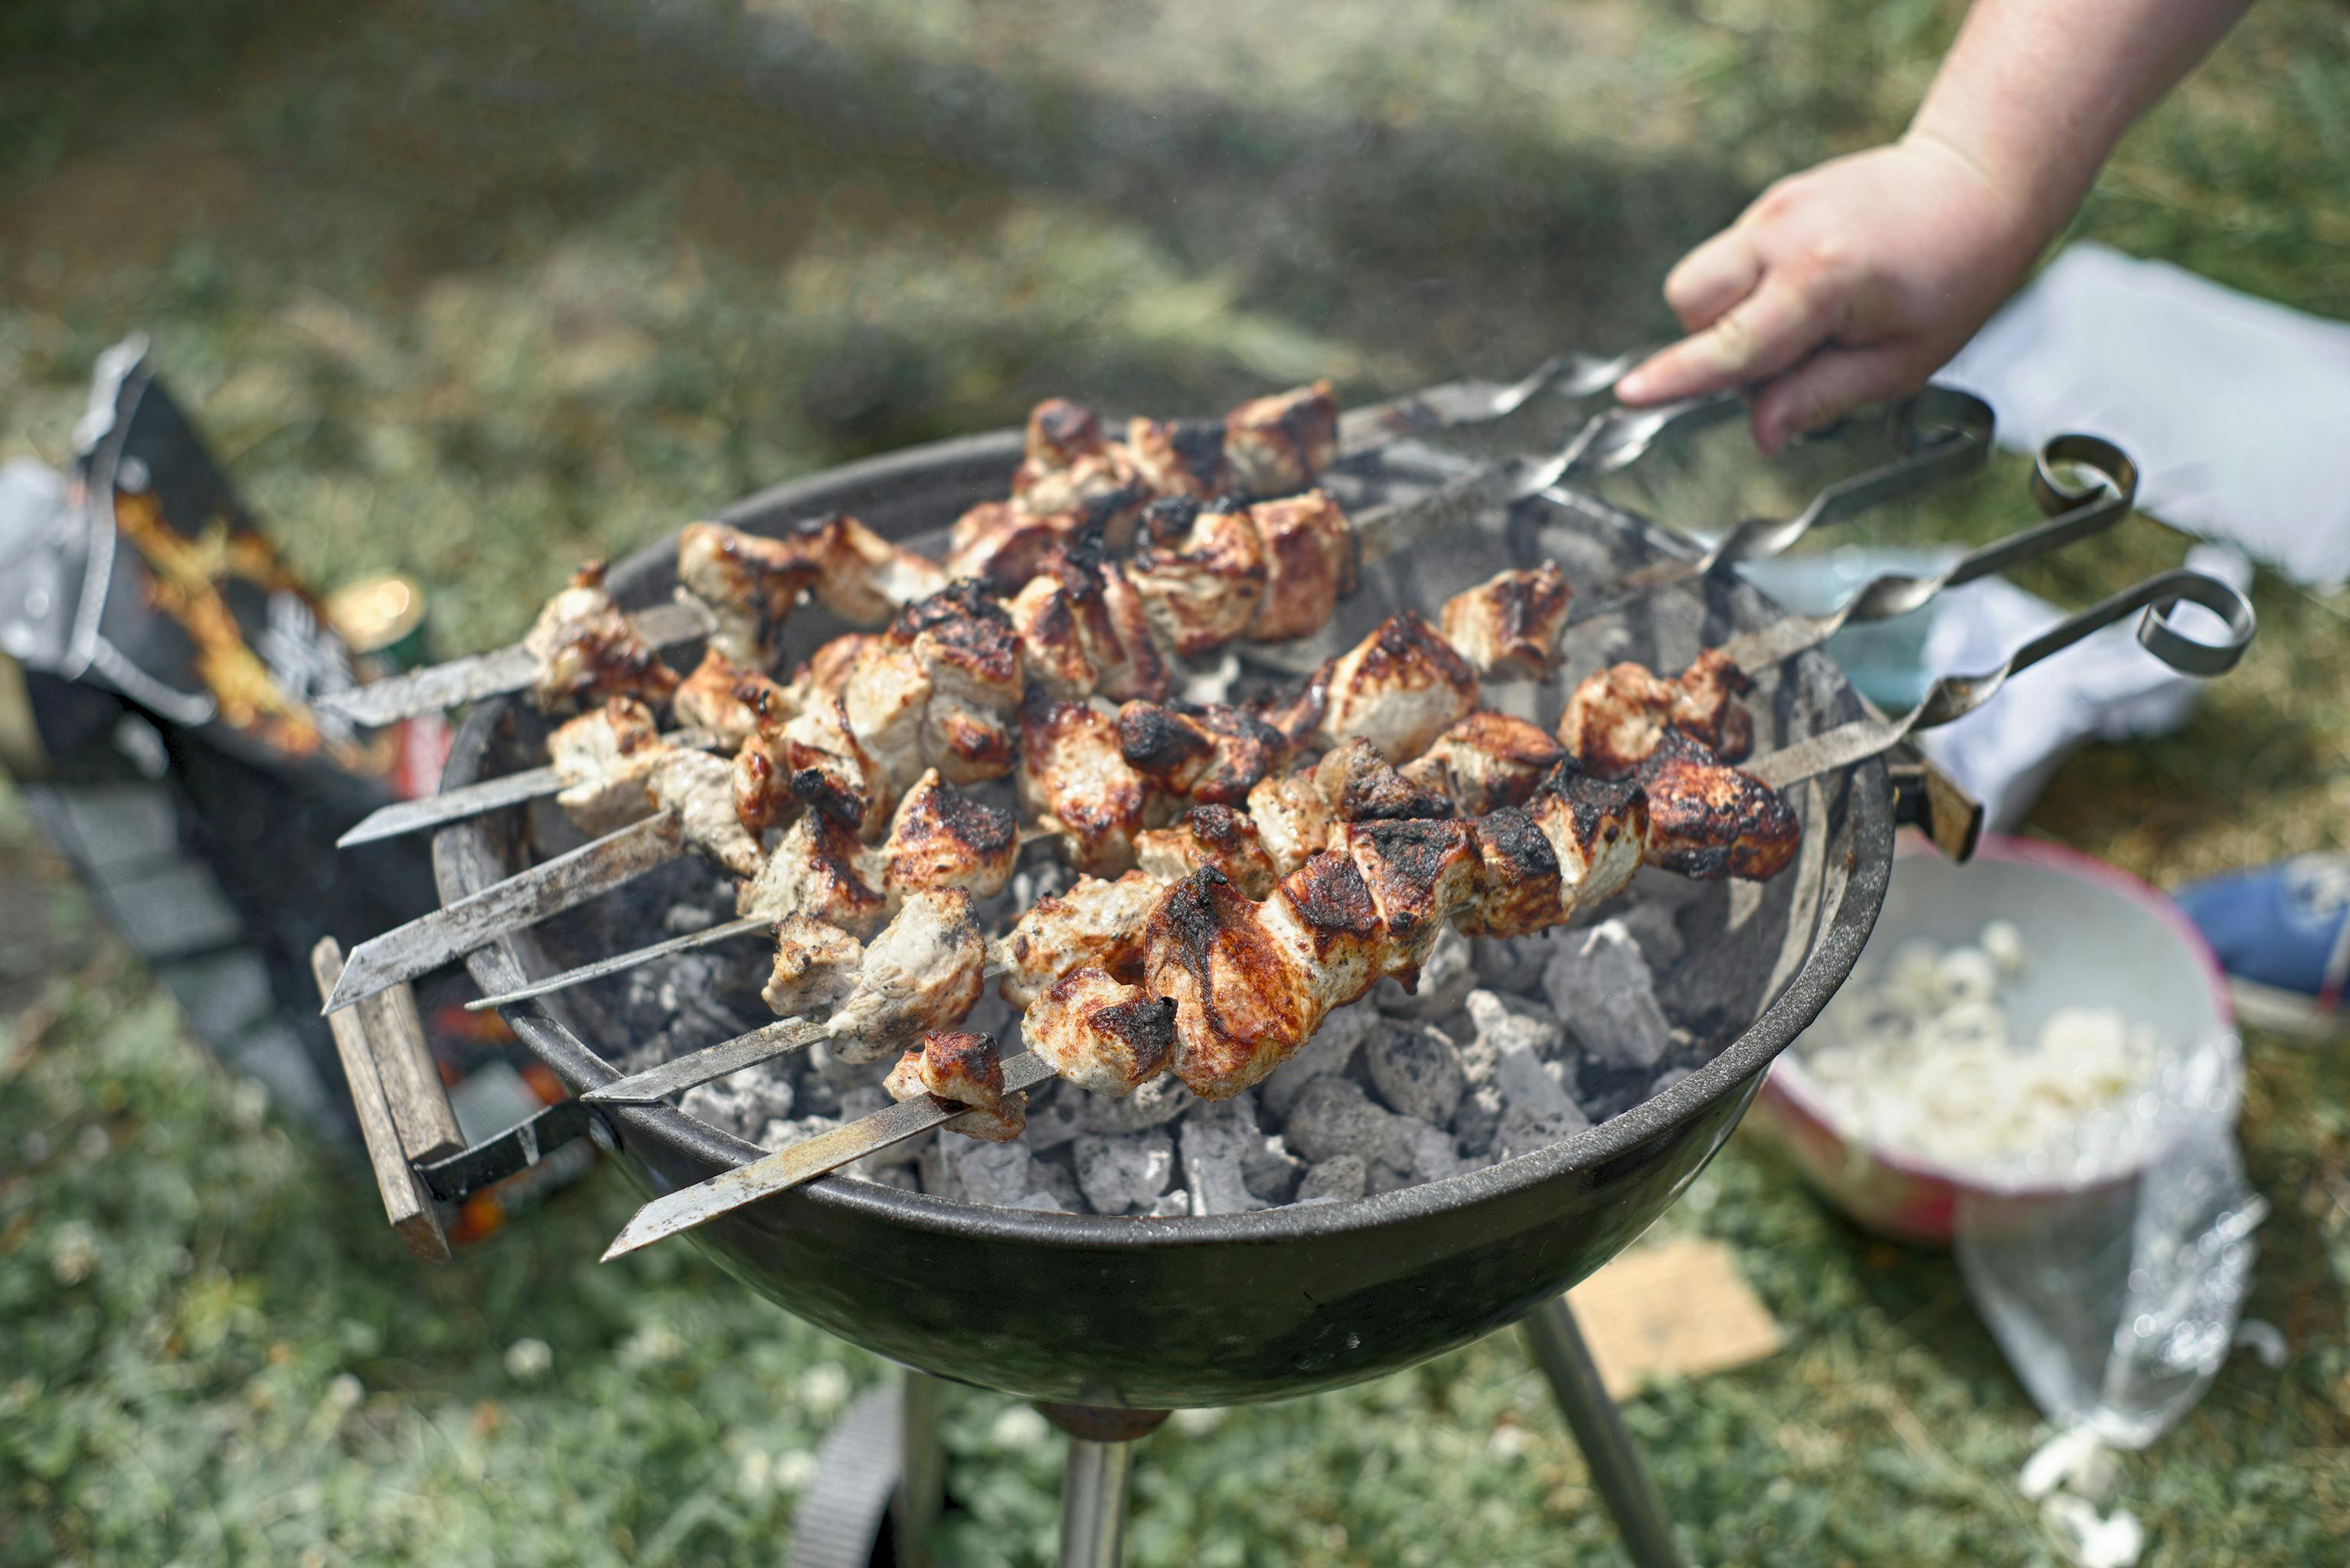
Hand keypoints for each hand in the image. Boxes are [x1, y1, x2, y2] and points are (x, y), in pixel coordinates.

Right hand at [1615, 134, 2045, 452]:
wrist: (1978, 181)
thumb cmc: (1954, 276)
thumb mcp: (1903, 361)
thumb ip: (1821, 397)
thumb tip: (1761, 433)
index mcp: (1821, 280)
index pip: (1733, 344)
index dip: (1680, 377)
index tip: (1632, 396)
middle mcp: (1784, 235)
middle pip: (1692, 302)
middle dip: (1710, 342)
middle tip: (1784, 359)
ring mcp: (1773, 209)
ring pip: (1701, 279)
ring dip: (1726, 316)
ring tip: (1798, 323)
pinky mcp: (1773, 201)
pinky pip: (1730, 259)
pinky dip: (1749, 289)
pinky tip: (1810, 290)